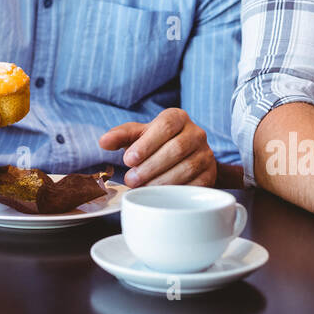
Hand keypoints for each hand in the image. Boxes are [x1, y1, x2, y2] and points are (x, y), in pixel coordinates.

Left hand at [98, 108, 215, 186]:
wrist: (184, 159)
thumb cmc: (156, 144)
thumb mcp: (137, 136)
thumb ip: (120, 136)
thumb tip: (104, 142)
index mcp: (178, 118)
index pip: (165, 125)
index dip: (147, 143)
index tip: (129, 159)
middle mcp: (196, 133)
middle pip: (176, 148)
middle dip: (150, 166)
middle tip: (131, 180)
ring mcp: (206, 154)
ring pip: (187, 167)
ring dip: (161, 181)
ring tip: (141, 188)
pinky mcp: (210, 175)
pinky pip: (196, 184)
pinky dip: (176, 192)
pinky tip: (160, 196)